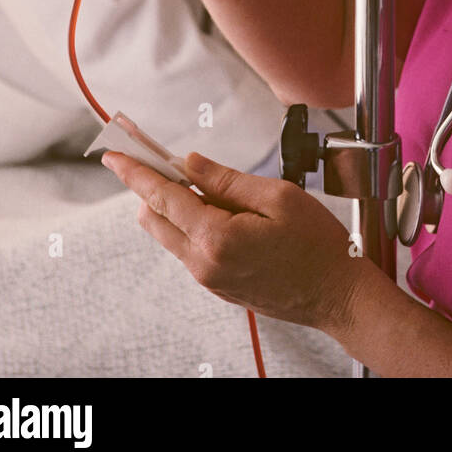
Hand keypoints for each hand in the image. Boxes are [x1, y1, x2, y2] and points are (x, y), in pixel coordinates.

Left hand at [100, 150, 366, 336]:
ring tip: (212, 186)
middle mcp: (204, 263)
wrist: (336, 296)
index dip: (136, 172)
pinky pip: (190, 247)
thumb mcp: (277, 197)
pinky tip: (223, 209)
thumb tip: (190, 164)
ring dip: (176, 205)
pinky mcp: (217, 285)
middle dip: (153, 186)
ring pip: (170, 233)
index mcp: (216, 238)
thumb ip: (226, 180)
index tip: (115, 155)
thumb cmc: (317, 247)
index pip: (162, 197)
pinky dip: (193, 223)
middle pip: (154, 218)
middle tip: (165, 158)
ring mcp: (208, 278)